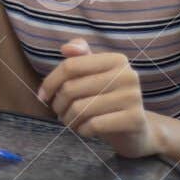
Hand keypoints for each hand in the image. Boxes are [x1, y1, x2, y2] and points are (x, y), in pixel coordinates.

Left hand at [37, 39, 158, 157]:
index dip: (50, 82)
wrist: (137, 131)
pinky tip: (85, 130)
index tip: (43, 96)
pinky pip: (94, 125)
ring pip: (80, 108)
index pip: (70, 66)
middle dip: (58, 104)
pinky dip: (82, 130)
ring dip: (68, 119)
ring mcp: (134, 97)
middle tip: (59, 113)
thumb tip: (66, 48)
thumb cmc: (107, 100)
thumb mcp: (94, 76)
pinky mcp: (135, 119)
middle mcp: (128, 75)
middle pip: (71, 88)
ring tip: (70, 122)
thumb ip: (80, 57)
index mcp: (116, 59)